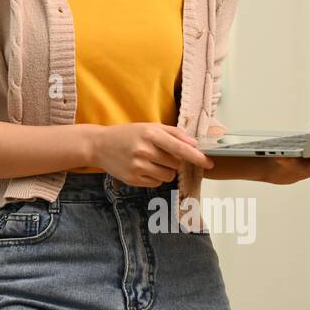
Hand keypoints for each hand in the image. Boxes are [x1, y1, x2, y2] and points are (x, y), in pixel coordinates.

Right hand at [88, 122, 213, 187]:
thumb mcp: (149, 127)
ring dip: (166, 170)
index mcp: (150, 134)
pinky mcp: (133, 179)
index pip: (180, 149)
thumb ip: (174, 133)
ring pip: (168, 175)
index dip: (197, 157)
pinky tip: (143, 168)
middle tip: (160, 153)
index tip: (209, 163)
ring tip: (151, 161)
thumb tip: (195, 144)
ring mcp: (138, 166)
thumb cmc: (128, 134)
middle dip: (174, 160)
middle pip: (176, 163)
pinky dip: (155, 177)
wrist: (100, 145)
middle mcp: (144, 150)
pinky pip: (156, 182)